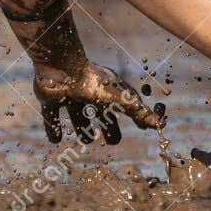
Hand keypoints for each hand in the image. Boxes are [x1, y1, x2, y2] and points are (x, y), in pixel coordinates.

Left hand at [33, 62, 163, 144]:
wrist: (61, 68)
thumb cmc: (93, 83)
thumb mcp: (120, 100)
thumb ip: (137, 112)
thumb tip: (158, 125)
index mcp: (108, 90)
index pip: (124, 104)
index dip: (133, 115)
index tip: (141, 126)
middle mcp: (90, 92)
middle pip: (102, 111)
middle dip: (108, 126)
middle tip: (111, 142)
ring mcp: (70, 95)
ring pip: (78, 113)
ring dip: (82, 127)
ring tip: (86, 142)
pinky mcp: (52, 99)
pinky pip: (52, 115)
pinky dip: (53, 129)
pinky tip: (56, 140)